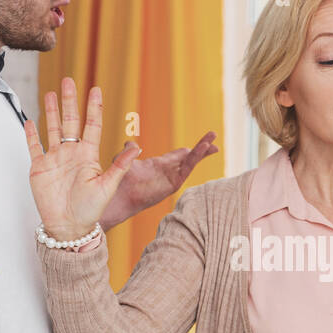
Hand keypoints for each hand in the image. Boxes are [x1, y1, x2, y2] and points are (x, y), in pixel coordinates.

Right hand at [24, 78, 141, 240]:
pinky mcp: (39, 168)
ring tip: (51, 93)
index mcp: (88, 155)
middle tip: (68, 80)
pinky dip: (31, 134)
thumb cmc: (89, 211)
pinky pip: (34, 147)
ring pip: (52, 129)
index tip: (95, 89)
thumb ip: (120, 166)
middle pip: (70, 121)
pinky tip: (30, 121)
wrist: (68, 227)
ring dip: (51, 111)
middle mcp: (72, 154)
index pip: (91, 124)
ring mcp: (55, 160)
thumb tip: (137, 147)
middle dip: (69, 101)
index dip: (93, 107)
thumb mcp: (107, 187)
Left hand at [99, 131, 218, 229]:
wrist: (118, 196)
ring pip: (191, 161)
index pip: (179, 154)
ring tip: (214, 140)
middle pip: (190, 156)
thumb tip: (130, 143)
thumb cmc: (119, 182)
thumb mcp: (124, 159)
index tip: (204, 141)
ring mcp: (171, 178)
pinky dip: (196, 157)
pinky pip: (187, 168)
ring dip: (202, 149)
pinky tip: (204, 147)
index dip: (190, 148)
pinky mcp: (173, 184)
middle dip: (202, 147)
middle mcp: (168, 172)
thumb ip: (129, 150)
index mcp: (159, 165)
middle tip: (214, 136)